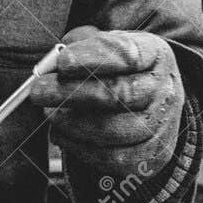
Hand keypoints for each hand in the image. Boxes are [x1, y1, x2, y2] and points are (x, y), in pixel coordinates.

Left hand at [30, 26, 183, 173]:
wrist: (153, 108)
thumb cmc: (120, 71)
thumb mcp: (106, 46)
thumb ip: (80, 44)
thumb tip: (52, 62)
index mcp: (155, 55)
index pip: (127, 54)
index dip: (94, 58)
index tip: (62, 62)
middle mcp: (164, 90)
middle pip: (119, 94)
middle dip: (72, 93)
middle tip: (38, 91)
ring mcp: (160, 126)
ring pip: (112, 129)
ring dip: (72, 122)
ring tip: (48, 113)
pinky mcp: (149, 157)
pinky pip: (111, 158)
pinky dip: (79, 147)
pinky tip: (60, 134)